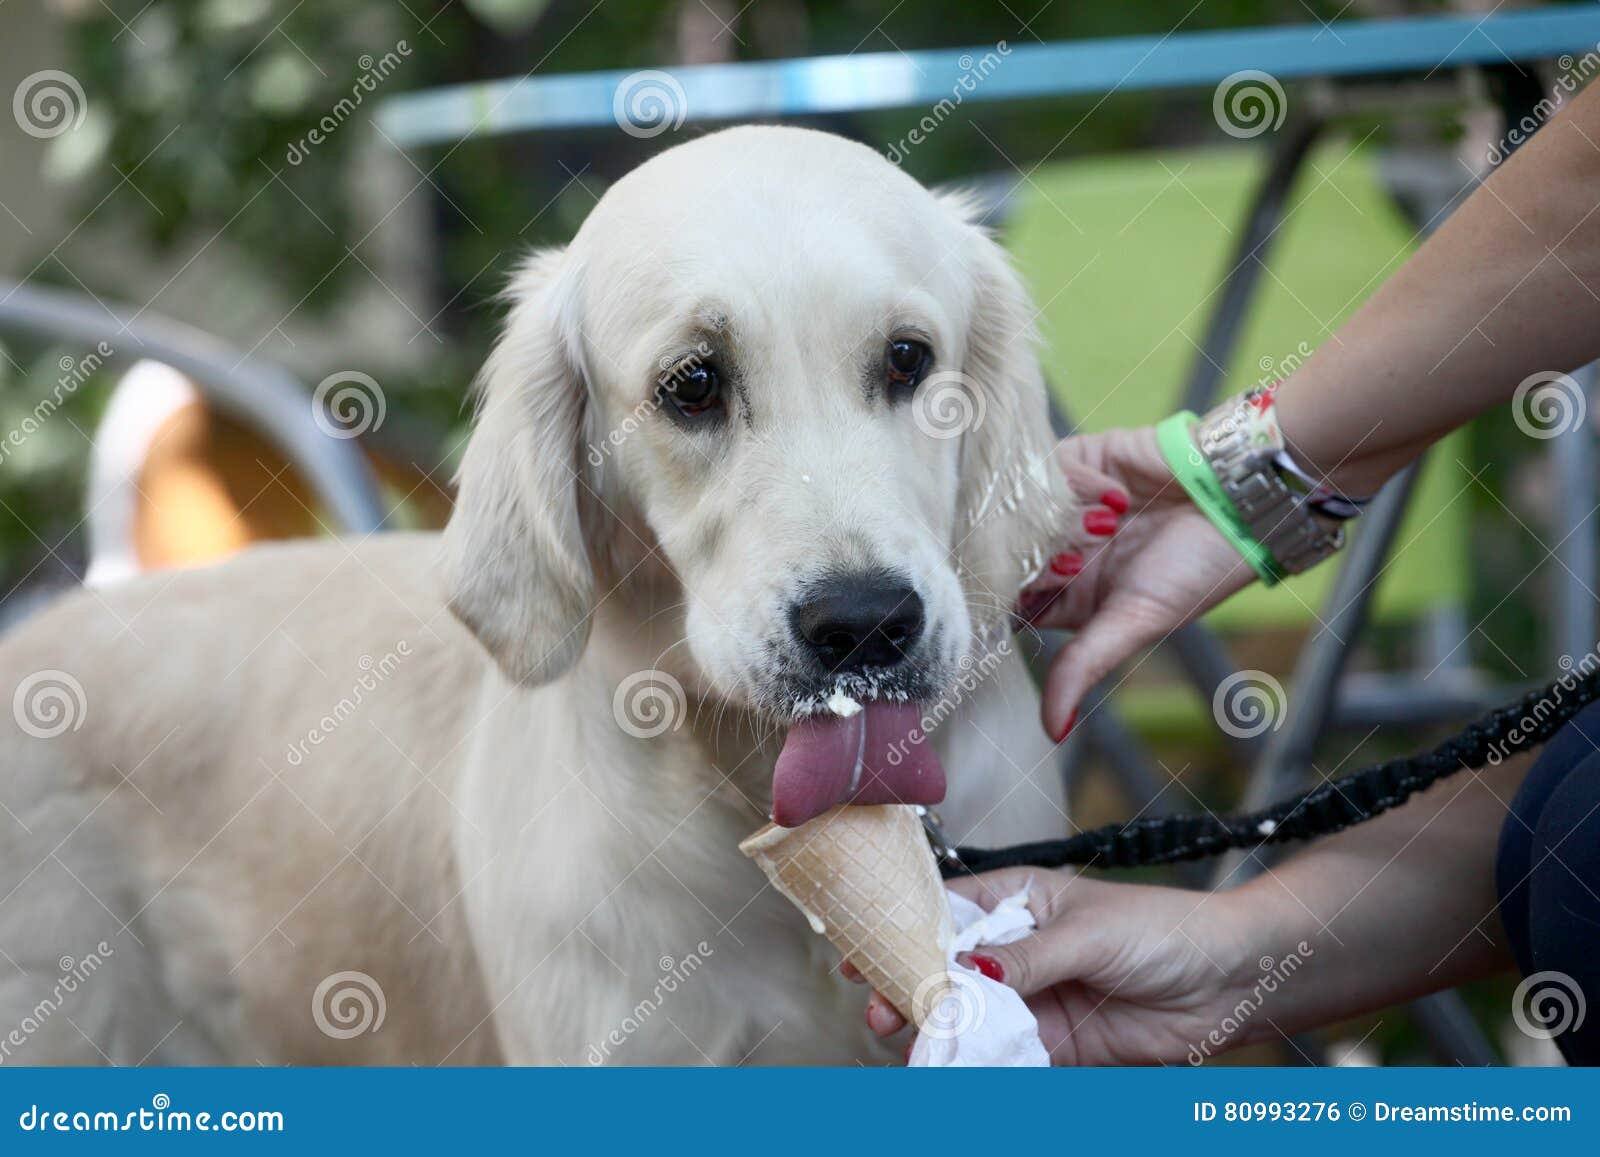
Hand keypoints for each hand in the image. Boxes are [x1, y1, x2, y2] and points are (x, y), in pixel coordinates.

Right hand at [847, 868, 1259, 1065]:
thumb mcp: (1087, 934)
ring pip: (969, 1016)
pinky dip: (978, 1065)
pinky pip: (1004, 1055)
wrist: (1229, 984)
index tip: (865, 952)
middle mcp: (1018, 949)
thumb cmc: (1164, 931)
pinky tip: (956, 1070)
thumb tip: (965, 972)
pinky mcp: (1053, 1044)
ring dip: (941, 1030)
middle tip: (885, 1011)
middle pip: (947, 969)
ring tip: (914, 1045)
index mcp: (1019, 900)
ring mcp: (1032, 998)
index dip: (903, 931)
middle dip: (912, 988)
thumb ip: (1025, 960)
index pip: (947, 911)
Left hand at [1018, 427, 1255, 739]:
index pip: (1011, 601)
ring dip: (1063, 521)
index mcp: (1072, 598)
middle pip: (1007, 554)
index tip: (1037, 593)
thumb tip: (1052, 732)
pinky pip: (1045, 468)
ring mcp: (1064, 507)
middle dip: (1041, 558)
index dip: (1014, 597)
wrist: (1242, 498)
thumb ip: (1084, 667)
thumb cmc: (1198, 569)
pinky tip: (1118, 498)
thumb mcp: (1136, 623)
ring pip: (1020, 511)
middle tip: (1083, 559)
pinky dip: (1078, 485)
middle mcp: (1062, 553)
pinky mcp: (1076, 463)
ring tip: (1111, 528)